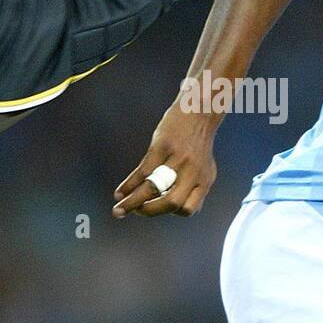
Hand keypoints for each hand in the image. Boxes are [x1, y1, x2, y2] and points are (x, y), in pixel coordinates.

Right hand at [112, 103, 217, 218]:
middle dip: (151, 211)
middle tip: (137, 212)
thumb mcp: (204, 166)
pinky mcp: (162, 146)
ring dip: (133, 202)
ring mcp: (178, 159)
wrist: (199, 109)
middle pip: (172, 203)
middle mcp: (193, 172)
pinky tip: (120, 192)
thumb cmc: (198, 141)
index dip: (173, 213)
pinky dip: (129, 184)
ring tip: (118, 211)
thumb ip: (194, 187)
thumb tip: (176, 209)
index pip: (189, 209)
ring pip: (152, 188)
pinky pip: (143, 171)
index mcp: (205, 180)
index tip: (161, 208)